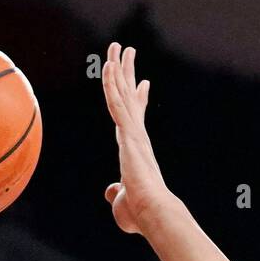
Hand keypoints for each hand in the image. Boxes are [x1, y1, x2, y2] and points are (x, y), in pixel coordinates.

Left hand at [102, 43, 170, 234]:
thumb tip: (112, 193)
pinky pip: (117, 105)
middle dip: (127, 72)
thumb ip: (116, 193)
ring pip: (122, 94)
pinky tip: (108, 67)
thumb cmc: (140, 213)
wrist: (151, 213)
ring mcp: (133, 133)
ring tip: (118, 47)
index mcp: (135, 148)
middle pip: (129, 96)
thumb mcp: (122, 201)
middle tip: (127, 50)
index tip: (142, 82)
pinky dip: (112, 86)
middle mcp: (136, 136)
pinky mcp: (129, 135)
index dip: (137, 98)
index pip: (134, 116)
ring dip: (119, 68)